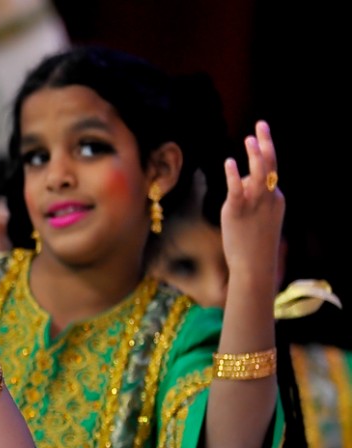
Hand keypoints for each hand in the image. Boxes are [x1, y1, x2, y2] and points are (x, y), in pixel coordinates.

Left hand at [220, 121, 284, 286]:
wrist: (254, 265)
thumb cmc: (255, 243)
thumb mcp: (260, 217)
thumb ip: (252, 197)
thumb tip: (241, 180)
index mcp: (276, 198)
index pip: (269, 173)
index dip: (259, 163)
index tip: (254, 146)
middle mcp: (269, 197)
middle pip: (270, 165)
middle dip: (266, 143)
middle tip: (261, 124)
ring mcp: (254, 204)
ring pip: (259, 174)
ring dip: (255, 154)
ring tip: (250, 137)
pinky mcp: (237, 211)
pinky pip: (236, 189)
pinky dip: (233, 175)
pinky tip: (229, 162)